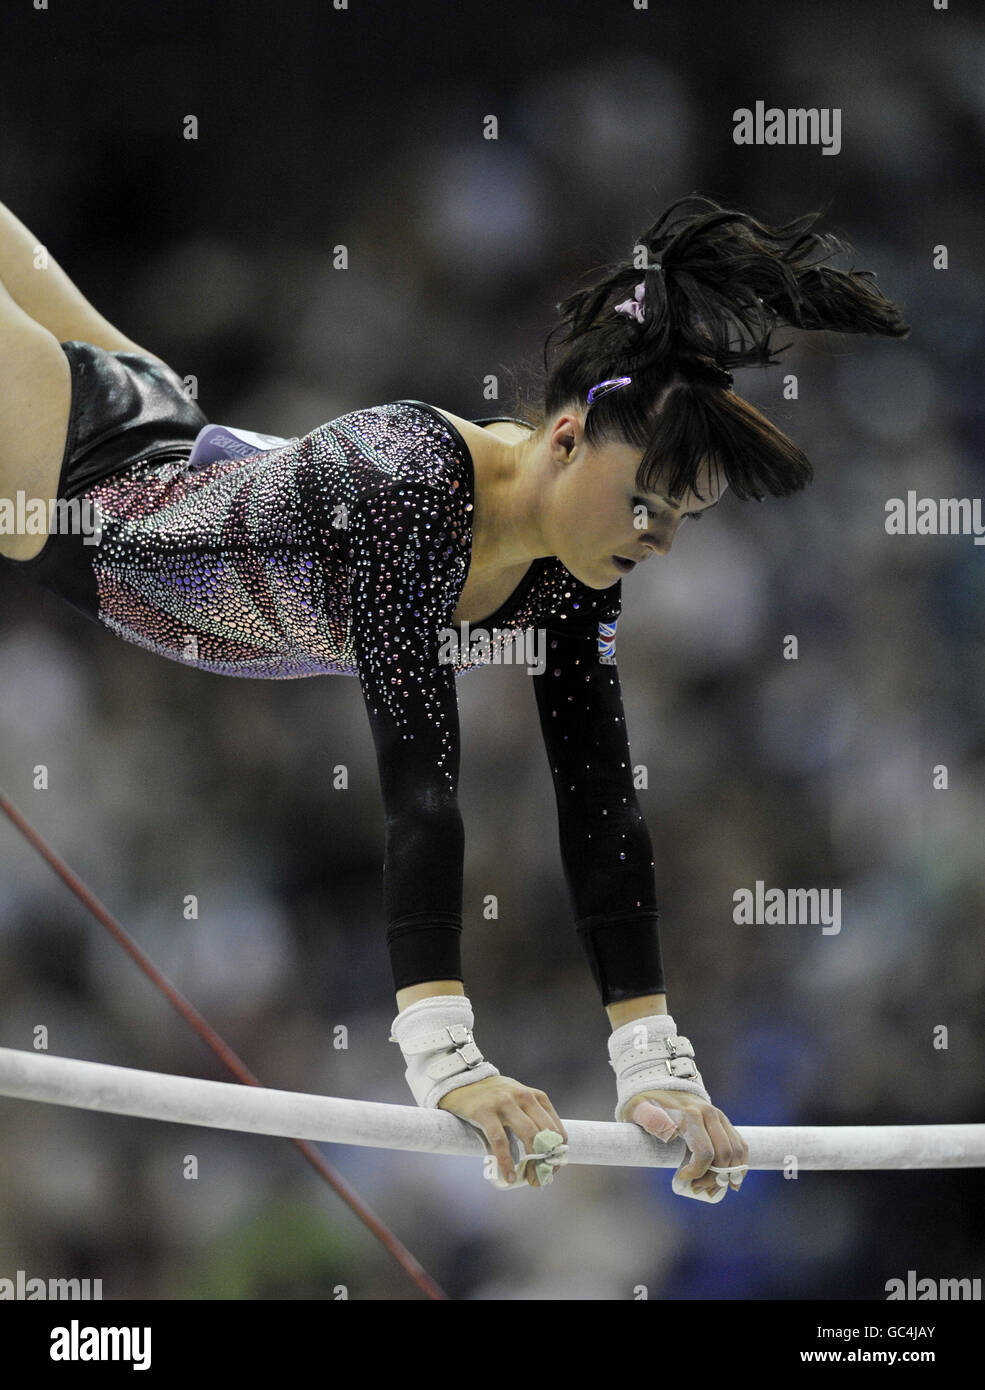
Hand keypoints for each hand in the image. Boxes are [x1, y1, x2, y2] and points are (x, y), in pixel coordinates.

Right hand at [438, 1075, 567, 1187]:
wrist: (462, 1080)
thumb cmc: (494, 1095)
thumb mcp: (517, 1099)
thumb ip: (531, 1118)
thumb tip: (544, 1152)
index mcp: (534, 1096)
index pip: (555, 1127)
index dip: (558, 1152)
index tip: (554, 1167)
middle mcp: (523, 1096)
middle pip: (544, 1133)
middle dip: (547, 1159)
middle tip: (544, 1177)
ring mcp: (504, 1102)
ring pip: (528, 1135)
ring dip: (532, 1162)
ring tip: (531, 1179)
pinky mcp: (485, 1111)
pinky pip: (500, 1141)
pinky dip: (506, 1161)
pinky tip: (509, 1176)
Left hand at [625, 1090, 748, 1199]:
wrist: (661, 1086)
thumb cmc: (647, 1103)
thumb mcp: (640, 1108)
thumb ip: (650, 1118)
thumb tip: (672, 1131)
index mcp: (690, 1115)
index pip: (705, 1152)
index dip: (697, 1172)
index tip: (682, 1178)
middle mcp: (709, 1114)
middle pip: (723, 1155)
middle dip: (713, 1178)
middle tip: (697, 1189)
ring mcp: (719, 1117)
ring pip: (735, 1152)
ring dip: (728, 1176)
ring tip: (711, 1189)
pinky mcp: (724, 1122)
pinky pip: (740, 1145)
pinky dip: (740, 1165)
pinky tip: (732, 1180)